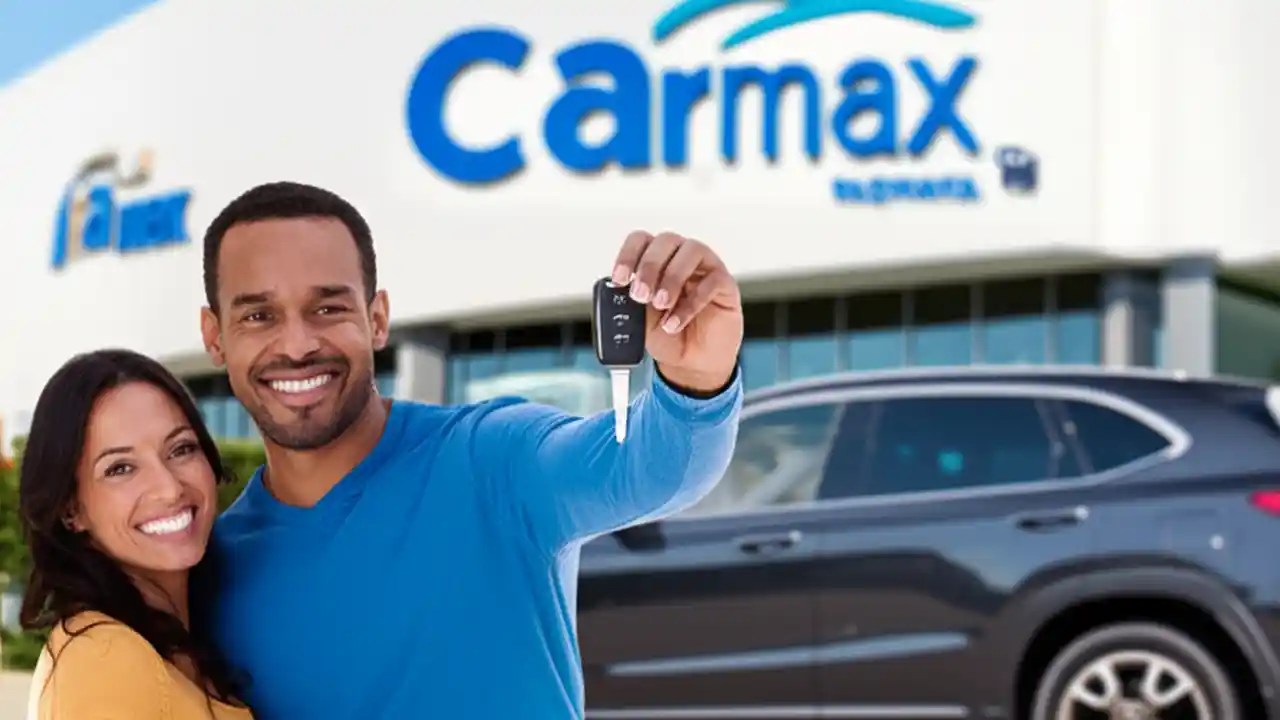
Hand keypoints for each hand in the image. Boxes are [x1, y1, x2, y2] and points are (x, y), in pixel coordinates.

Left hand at [611, 231, 743, 393]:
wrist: (693, 363)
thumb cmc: (668, 336)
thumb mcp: (641, 322)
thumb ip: (633, 303)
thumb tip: (624, 290)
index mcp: (656, 262)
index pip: (641, 241)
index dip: (628, 254)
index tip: (620, 278)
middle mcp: (679, 258)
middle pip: (666, 240)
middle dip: (649, 266)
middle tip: (641, 295)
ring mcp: (704, 267)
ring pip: (691, 251)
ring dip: (672, 277)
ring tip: (661, 305)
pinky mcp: (724, 283)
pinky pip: (712, 280)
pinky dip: (691, 302)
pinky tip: (677, 322)